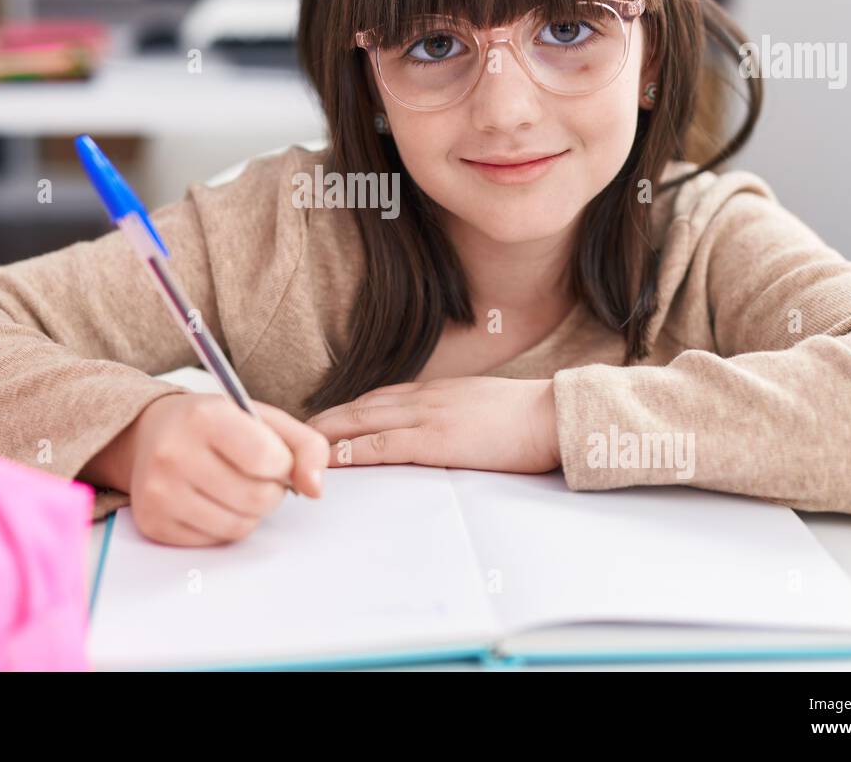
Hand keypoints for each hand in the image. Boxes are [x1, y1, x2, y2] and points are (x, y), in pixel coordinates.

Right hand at [120, 392, 328, 546]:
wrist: (148, 435)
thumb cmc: (213, 425)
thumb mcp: (261, 418)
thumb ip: (304, 445)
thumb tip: (315, 488)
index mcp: (205, 416)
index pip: (267, 459)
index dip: (283, 465)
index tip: (274, 459)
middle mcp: (174, 452)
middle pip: (258, 499)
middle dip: (270, 491)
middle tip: (255, 476)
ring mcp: (159, 491)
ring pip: (239, 526)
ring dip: (251, 513)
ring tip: (235, 487)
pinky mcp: (153, 523)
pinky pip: (215, 540)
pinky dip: (225, 525)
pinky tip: (212, 501)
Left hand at [306, 377, 559, 473]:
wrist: (555, 415)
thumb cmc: (528, 418)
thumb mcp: (482, 408)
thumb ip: (455, 415)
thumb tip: (441, 432)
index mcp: (438, 391)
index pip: (380, 397)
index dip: (348, 409)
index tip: (325, 419)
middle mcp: (425, 398)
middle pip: (362, 406)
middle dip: (326, 419)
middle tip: (294, 432)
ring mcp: (428, 417)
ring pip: (363, 422)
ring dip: (328, 434)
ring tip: (300, 446)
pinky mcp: (436, 440)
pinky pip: (383, 445)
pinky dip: (352, 451)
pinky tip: (332, 458)